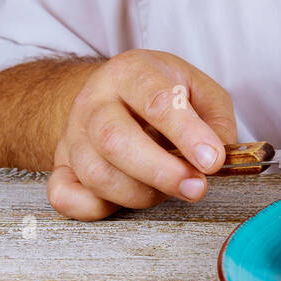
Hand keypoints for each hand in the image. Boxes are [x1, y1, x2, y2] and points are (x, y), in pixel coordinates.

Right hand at [47, 49, 237, 220]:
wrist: (112, 93)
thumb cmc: (162, 92)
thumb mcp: (199, 90)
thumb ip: (217, 120)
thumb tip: (219, 158)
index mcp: (131, 72)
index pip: (156, 101)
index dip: (187, 134)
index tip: (212, 160)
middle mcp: (94, 101)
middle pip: (115, 141)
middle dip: (161, 172)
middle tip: (196, 187)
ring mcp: (73, 135)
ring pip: (97, 174)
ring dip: (141, 193)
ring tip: (170, 188)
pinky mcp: (61, 166)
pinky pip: (65, 196)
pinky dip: (94, 208)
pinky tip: (124, 201)